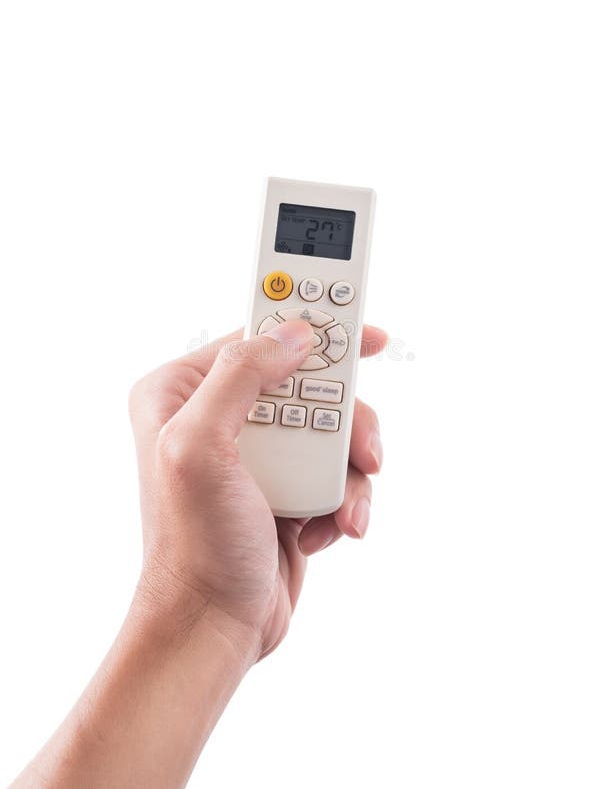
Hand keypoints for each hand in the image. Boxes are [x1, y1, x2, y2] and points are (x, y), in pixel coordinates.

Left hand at [128, 320, 386, 661]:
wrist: (214, 626)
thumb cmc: (195, 545)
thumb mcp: (199, 448)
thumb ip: (240, 377)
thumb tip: (295, 336)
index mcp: (183, 393)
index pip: (258, 337)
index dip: (312, 329)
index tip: (362, 334)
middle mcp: (219, 416)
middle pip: (308, 382)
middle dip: (344, 417)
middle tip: (362, 443)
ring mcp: (257, 454)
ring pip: (331, 428)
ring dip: (349, 467)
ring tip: (345, 507)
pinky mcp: (287, 486)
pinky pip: (336, 470)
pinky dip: (344, 498)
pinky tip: (329, 528)